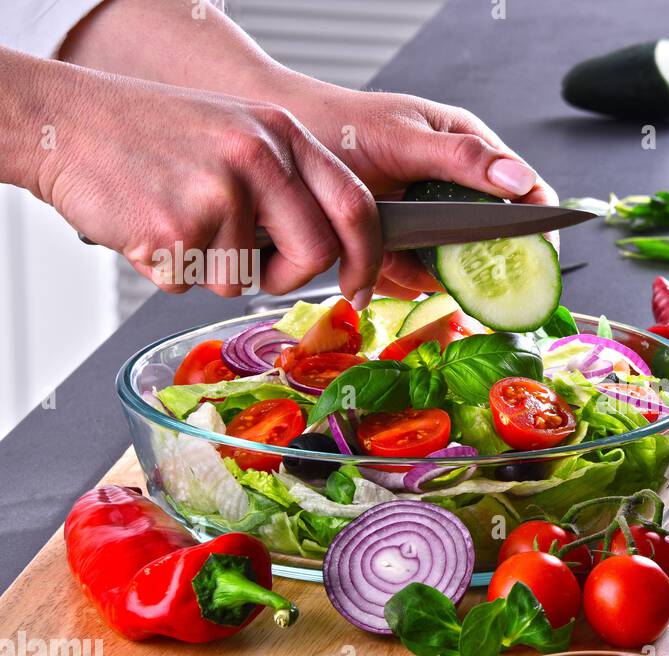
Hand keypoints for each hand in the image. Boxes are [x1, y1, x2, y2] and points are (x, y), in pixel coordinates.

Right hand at [36, 71, 382, 298]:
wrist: (66, 120)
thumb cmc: (152, 135)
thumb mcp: (239, 134)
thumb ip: (288, 183)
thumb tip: (331, 250)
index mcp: (282, 134)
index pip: (356, 205)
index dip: (367, 258)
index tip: (358, 288)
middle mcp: (259, 159)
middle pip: (314, 254)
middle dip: (287, 277)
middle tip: (253, 266)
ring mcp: (219, 193)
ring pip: (244, 280)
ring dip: (209, 271)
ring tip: (176, 221)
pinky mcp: (177, 229)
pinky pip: (190, 285)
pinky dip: (168, 271)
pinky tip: (148, 228)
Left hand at [272, 81, 556, 299]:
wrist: (276, 150)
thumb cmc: (338, 125)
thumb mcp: (403, 138)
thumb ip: (462, 159)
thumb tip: (519, 179)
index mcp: (470, 153)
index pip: (528, 193)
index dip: (540, 228)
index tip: (538, 256)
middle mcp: (455, 189)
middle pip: (491, 242)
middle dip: (468, 262)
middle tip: (436, 261)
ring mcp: (429, 221)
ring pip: (451, 267)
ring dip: (423, 271)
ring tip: (388, 251)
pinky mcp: (400, 246)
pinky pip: (414, 276)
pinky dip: (395, 276)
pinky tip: (371, 261)